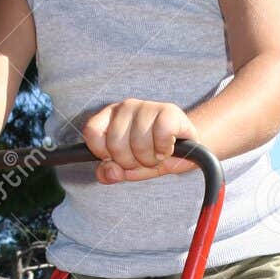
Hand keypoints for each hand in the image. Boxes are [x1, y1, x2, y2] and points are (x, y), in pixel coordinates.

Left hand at [80, 100, 201, 182]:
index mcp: (110, 116)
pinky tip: (167, 148)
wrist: (187, 148)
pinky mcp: (169, 111)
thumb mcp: (129, 168)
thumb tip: (110, 171)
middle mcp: (126, 106)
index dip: (103, 153)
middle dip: (130, 162)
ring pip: (138, 143)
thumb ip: (111, 172)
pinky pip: (160, 136)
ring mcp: (147, 106)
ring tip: (156, 155)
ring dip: (150, 159)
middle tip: (142, 159)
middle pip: (115, 144)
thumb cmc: (153, 154)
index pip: (92, 132)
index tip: (116, 159)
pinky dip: (164, 150)